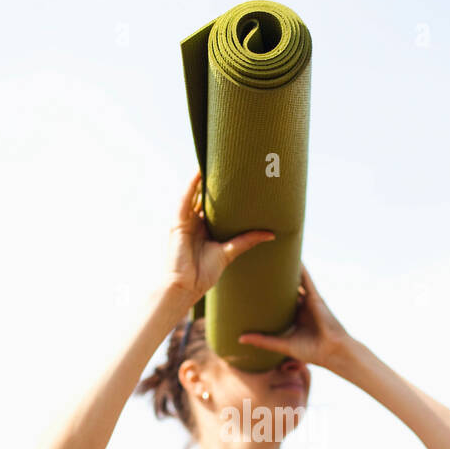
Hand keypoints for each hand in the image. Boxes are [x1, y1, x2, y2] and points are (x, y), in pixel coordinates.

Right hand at [164, 170, 275, 305]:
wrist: (186, 287)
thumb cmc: (204, 274)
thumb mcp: (230, 252)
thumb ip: (247, 240)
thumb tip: (272, 234)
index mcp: (204, 230)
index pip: (213, 207)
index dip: (222, 194)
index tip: (235, 180)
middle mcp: (193, 224)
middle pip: (203, 198)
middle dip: (211, 183)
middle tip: (226, 165)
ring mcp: (185, 223)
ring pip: (193, 195)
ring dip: (200, 180)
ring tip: (211, 161)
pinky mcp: (177, 224)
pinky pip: (184, 201)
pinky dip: (190, 187)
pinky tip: (198, 173)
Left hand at [238, 263, 350, 368]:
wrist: (332, 351)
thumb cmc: (311, 350)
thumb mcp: (282, 344)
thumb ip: (263, 340)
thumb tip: (240, 338)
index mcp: (294, 318)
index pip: (278, 303)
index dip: (267, 295)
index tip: (252, 286)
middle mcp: (301, 308)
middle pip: (285, 290)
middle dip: (274, 280)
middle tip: (258, 267)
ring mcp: (308, 301)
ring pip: (295, 282)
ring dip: (287, 270)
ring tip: (273, 257)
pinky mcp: (315, 297)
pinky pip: (306, 279)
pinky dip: (301, 269)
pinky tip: (293, 258)